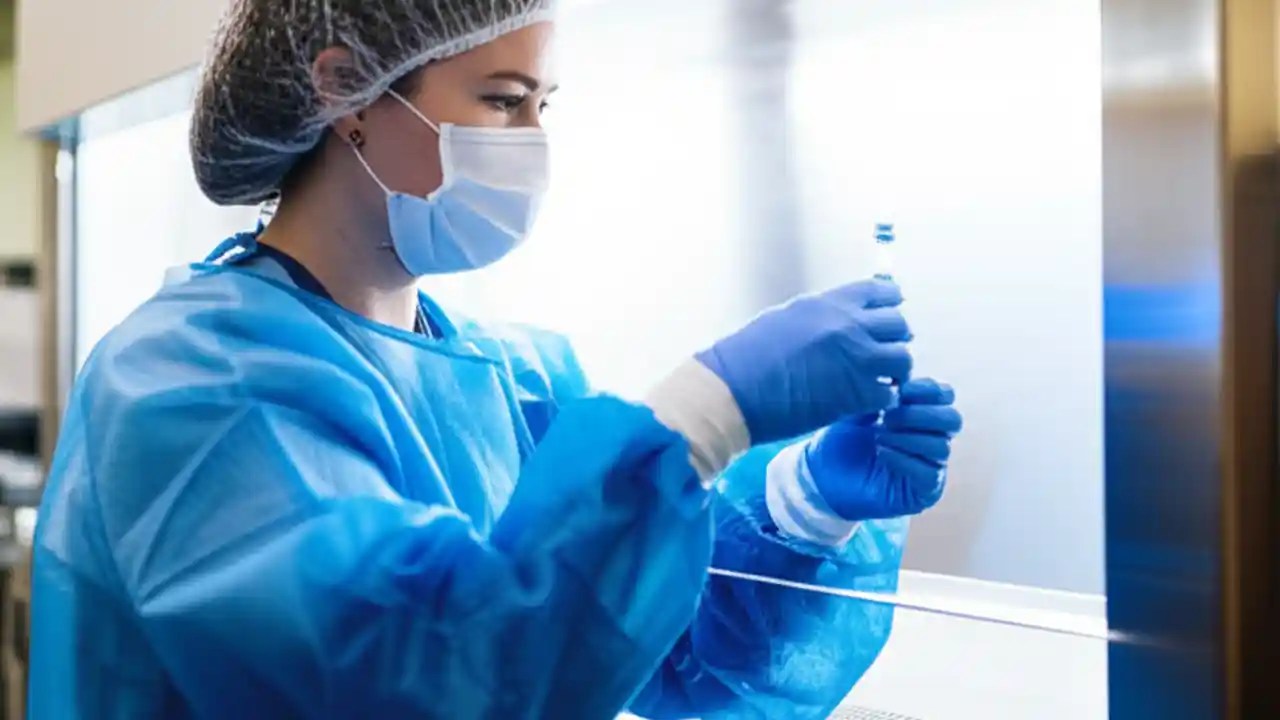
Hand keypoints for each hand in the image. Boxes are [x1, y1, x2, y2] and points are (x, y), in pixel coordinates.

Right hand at [695, 280, 911, 444]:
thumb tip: (839, 320)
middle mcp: (849, 326)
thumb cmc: (746, 356)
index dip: (888, 305)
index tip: (885, 317)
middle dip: (893, 339)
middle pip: (899, 324)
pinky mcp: (857, 395)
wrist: (734, 391)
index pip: (881, 292)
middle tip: (881, 354)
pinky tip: (866, 404)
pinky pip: (890, 395)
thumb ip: (820, 316)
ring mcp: (857, 360)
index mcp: (830, 303)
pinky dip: (882, 401)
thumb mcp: (786, 318)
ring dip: (893, 371)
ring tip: (877, 381)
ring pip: (903, 359)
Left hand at [805, 378, 961, 520]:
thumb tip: (896, 380)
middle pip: (952, 419)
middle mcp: (931, 438)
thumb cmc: (841, 441)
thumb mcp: (857, 409)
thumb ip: (879, 393)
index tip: (900, 388)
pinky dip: (904, 459)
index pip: (944, 396)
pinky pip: (929, 473)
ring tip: (879, 436)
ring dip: (908, 437)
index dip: (928, 389)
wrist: (822, 477)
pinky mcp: (924, 492)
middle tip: (888, 417)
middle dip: (920, 414)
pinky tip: (881, 452)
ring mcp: (931, 466)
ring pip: (941, 446)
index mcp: (921, 413)